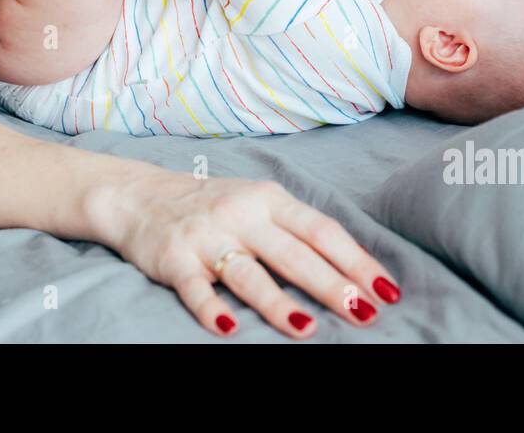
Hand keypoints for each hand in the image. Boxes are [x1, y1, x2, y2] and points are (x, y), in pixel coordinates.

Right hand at [92, 169, 402, 338]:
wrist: (138, 194)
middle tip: (363, 313)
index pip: (321, 231)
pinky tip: (230, 328)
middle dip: (331, 285)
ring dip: (278, 303)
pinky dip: (211, 308)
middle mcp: (241, 214)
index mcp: (269, 199)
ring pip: (248, 273)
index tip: (386, 291)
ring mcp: (206, 235)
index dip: (356, 261)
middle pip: (293, 254)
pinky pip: (195, 287)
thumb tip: (353, 267)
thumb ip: (297, 229)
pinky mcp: (173, 258)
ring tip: (306, 330)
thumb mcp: (257, 203)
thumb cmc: (211, 204)